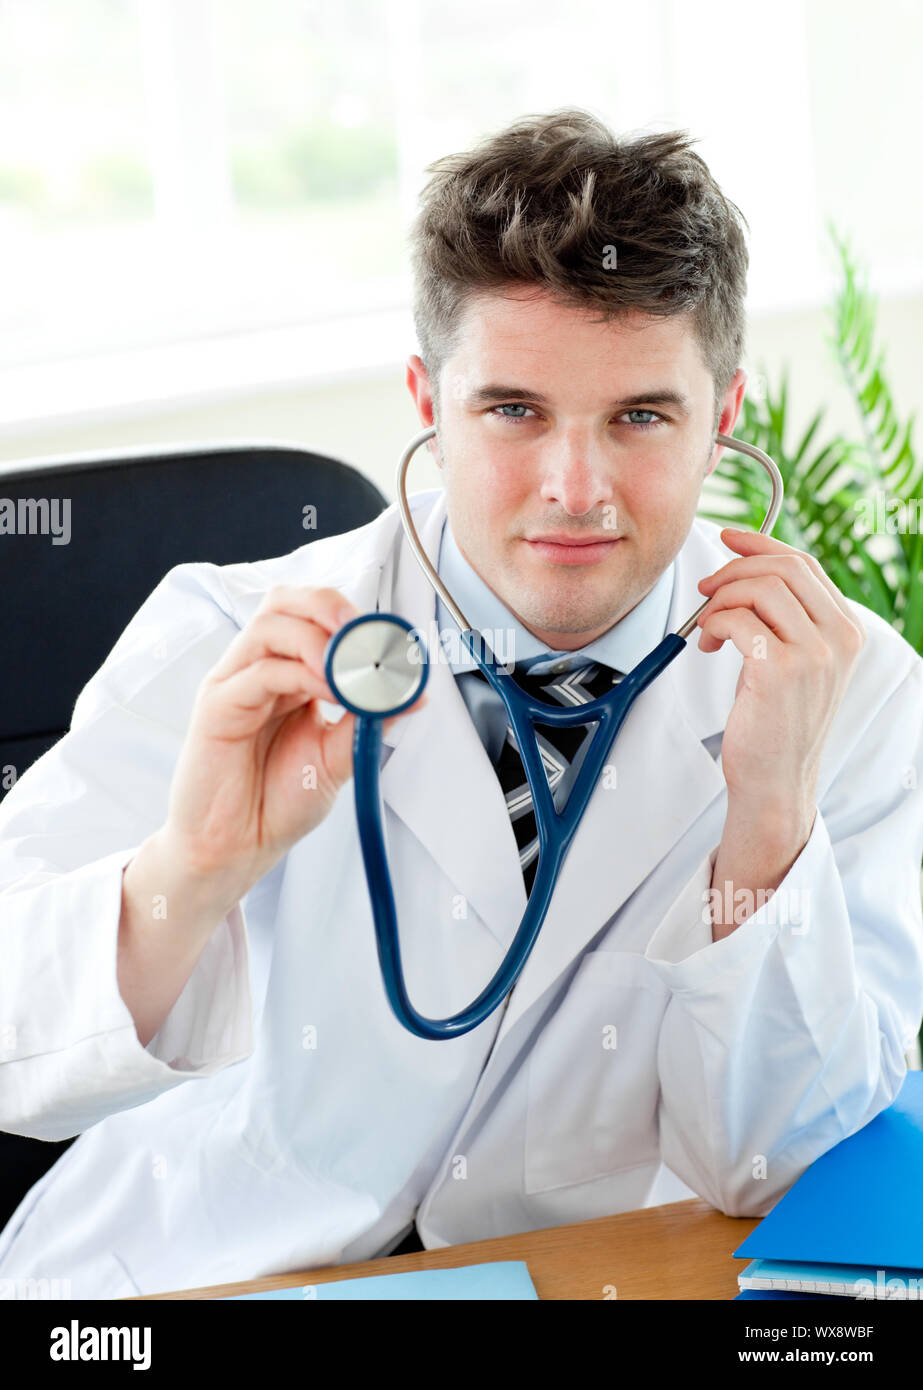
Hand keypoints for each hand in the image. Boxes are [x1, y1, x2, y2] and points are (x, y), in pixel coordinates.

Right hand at [160, 586, 426, 903]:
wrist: (237, 848)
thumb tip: (414, 691)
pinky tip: (327, 693)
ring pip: (269, 625)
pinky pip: (259, 671)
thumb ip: (370, 719)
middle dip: (329, 606)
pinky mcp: (216, 705)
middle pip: (285, 602)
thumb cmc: (276, 802)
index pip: (314, 617)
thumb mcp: (338, 756)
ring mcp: (234, 683)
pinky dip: (299, 672)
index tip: (392, 638)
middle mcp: (258, 669)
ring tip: (349, 669)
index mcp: (288, 674)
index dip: (353, 617)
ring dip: (317, 638)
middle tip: (364, 631)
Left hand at [696, 528, 865, 820]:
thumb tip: (744, 569)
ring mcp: (814, 654)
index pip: (804, 564)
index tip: (728, 538)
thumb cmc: (776, 721)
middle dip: (733, 570)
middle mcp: (839, 638)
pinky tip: (709, 644)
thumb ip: (784, 617)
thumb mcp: (793, 659)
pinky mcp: (779, 670)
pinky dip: (712, 624)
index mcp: (846, 630)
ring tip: (708, 629)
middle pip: (781, 567)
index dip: (761, 544)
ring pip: (757, 589)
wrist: (775, 779)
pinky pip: (736, 620)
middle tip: (706, 590)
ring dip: (720, 602)